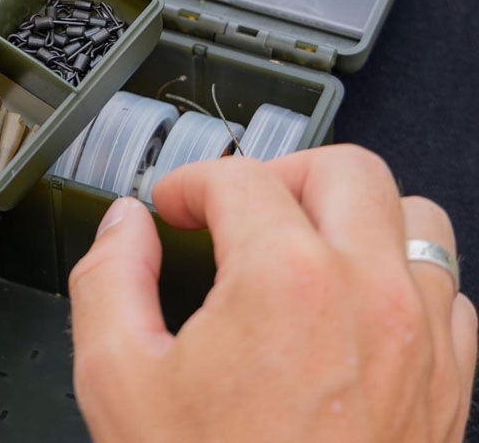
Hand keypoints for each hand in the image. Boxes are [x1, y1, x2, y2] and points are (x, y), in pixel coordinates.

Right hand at [70, 146, 476, 442]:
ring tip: (302, 244)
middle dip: (279, 174)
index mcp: (285, 280)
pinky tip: (352, 305)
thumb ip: (108, 276)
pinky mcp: (453, 385)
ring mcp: (425, 339)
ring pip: (412, 216)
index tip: (174, 206)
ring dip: (352, 214)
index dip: (190, 182)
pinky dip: (400, 275)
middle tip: (237, 211)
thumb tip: (125, 225)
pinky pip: (446, 288)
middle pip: (344, 168)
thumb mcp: (118, 379)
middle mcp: (370, 294)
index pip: (239, 177)